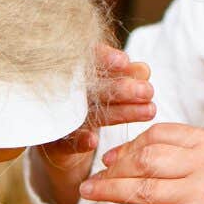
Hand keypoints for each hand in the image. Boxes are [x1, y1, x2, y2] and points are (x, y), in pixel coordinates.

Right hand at [36, 44, 155, 203]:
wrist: (62, 142)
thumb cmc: (89, 105)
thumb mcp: (109, 86)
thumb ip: (125, 77)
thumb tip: (144, 71)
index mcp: (72, 74)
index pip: (86, 60)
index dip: (105, 59)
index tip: (124, 61)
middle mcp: (62, 94)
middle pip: (91, 88)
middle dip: (121, 88)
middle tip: (148, 91)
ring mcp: (57, 119)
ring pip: (88, 113)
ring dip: (119, 112)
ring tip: (149, 112)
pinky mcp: (53, 145)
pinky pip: (66, 143)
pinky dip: (80, 141)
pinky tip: (92, 141)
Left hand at [79, 123, 203, 203]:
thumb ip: (182, 157)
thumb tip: (127, 154)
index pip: (160, 134)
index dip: (129, 146)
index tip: (111, 158)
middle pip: (145, 159)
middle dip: (114, 169)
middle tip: (95, 179)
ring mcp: (199, 195)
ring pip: (139, 188)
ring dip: (108, 191)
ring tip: (89, 193)